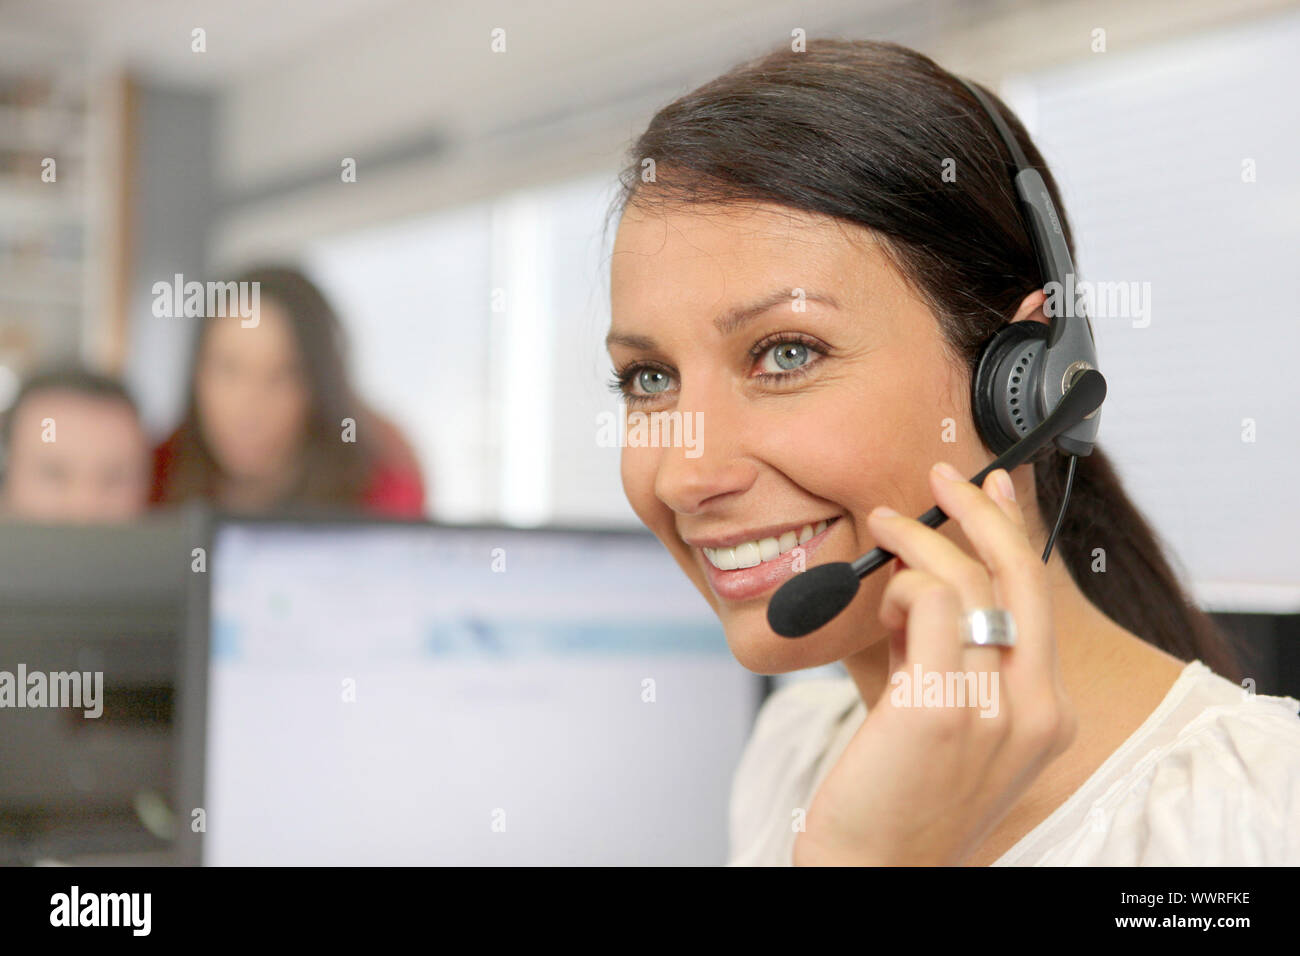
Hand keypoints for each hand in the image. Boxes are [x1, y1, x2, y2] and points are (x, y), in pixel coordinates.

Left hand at [792, 461, 1076, 865]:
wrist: (875, 869)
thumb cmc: (901, 795)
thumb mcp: (949, 720)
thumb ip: (949, 657)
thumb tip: (923, 584)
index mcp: (1048, 714)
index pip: (1040, 599)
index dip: (1015, 533)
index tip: (993, 491)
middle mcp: (1036, 711)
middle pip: (1021, 576)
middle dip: (982, 510)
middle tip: (943, 476)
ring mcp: (994, 709)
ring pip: (969, 581)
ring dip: (920, 540)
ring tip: (884, 532)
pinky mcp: (941, 706)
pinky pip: (931, 602)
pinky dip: (903, 584)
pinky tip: (881, 603)